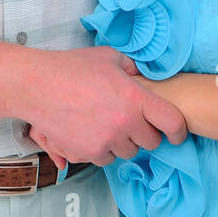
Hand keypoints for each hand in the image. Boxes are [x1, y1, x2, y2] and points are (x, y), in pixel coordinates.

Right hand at [21, 46, 187, 167]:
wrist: (38, 86)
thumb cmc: (72, 68)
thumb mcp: (109, 57)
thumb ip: (132, 68)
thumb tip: (145, 76)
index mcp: (135, 98)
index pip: (172, 123)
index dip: (179, 131)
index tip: (177, 134)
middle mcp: (125, 122)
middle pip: (151, 142)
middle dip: (145, 133)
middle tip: (132, 122)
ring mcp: (107, 139)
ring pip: (128, 152)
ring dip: (123, 142)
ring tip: (107, 124)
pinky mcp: (89, 152)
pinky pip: (107, 159)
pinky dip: (104, 150)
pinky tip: (93, 133)